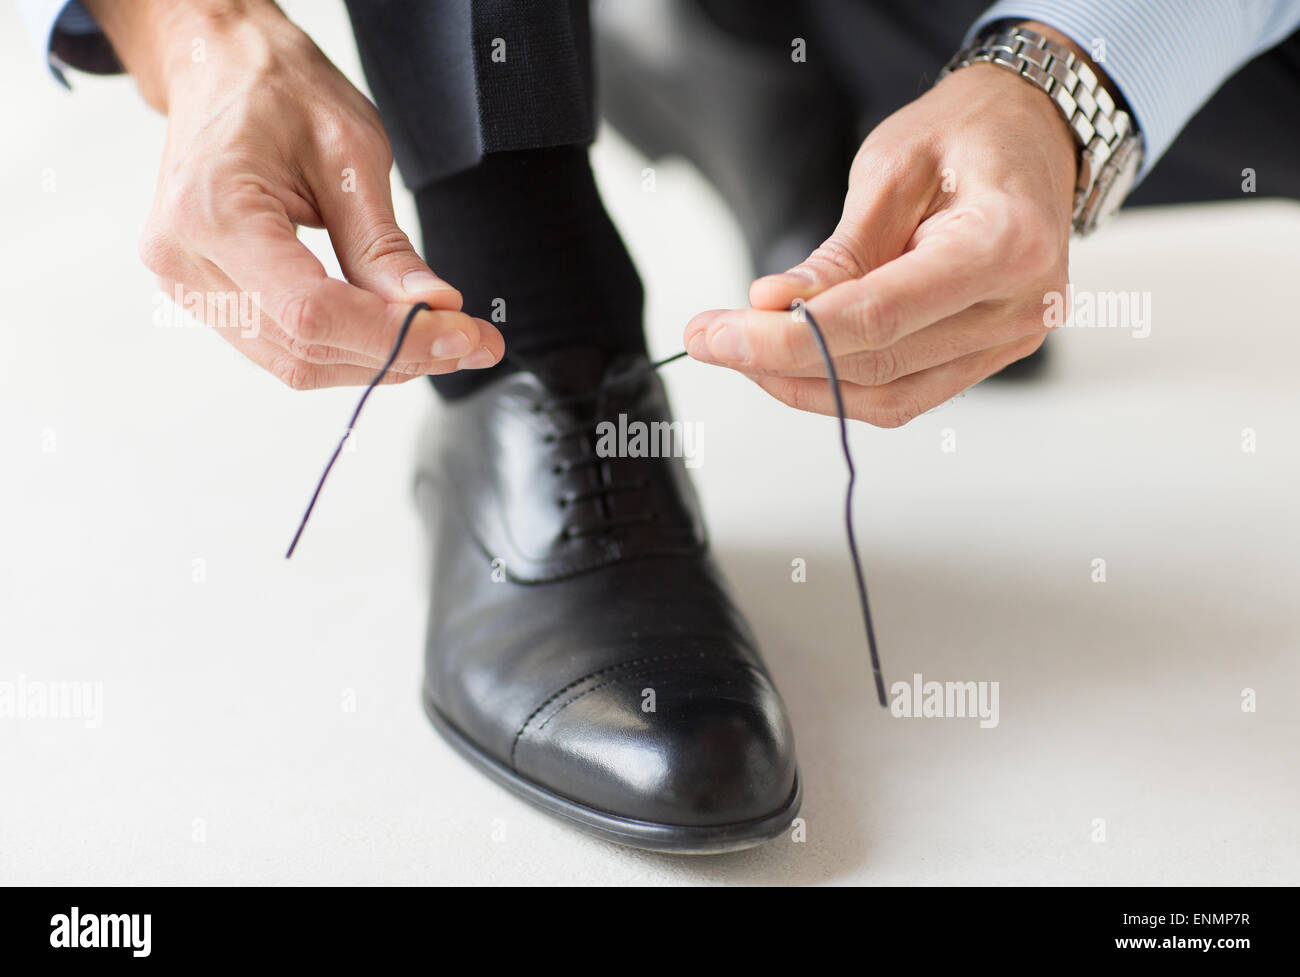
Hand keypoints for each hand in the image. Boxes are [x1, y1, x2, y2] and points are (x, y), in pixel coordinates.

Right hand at [88, 0, 502, 387]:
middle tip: (470, 342)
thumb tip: (434, 307)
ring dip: (378, 361)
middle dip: (399, 353)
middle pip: (306, 347)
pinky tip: (394, 335)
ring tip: (443, 340)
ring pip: (298, 362)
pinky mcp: (208, 300)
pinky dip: (347, 349)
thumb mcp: (349, 152)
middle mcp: (185, 261)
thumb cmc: (275, 91)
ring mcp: (189, 286)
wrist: (219, 69)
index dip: (393, 336)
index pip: (311, 311)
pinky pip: (284, 347)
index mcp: (211, 213)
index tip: (460, 335)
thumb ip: (385, 245)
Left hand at [685, 28, 1087, 425]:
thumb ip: (839, 251)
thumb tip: (772, 308)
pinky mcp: (989, 356)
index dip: (790, 338)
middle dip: (780, 359)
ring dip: (804, 382)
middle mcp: (1021, 306)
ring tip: (743, 349)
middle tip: (711, 339)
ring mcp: (1010, 340)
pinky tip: (792, 359)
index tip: (718, 337)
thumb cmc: (966, 135)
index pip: (881, 316)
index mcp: (1006, 243)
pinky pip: (907, 394)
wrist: (1031, 135)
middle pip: (880, 364)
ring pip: (889, 396)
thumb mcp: (890, 169)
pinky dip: (842, 384)